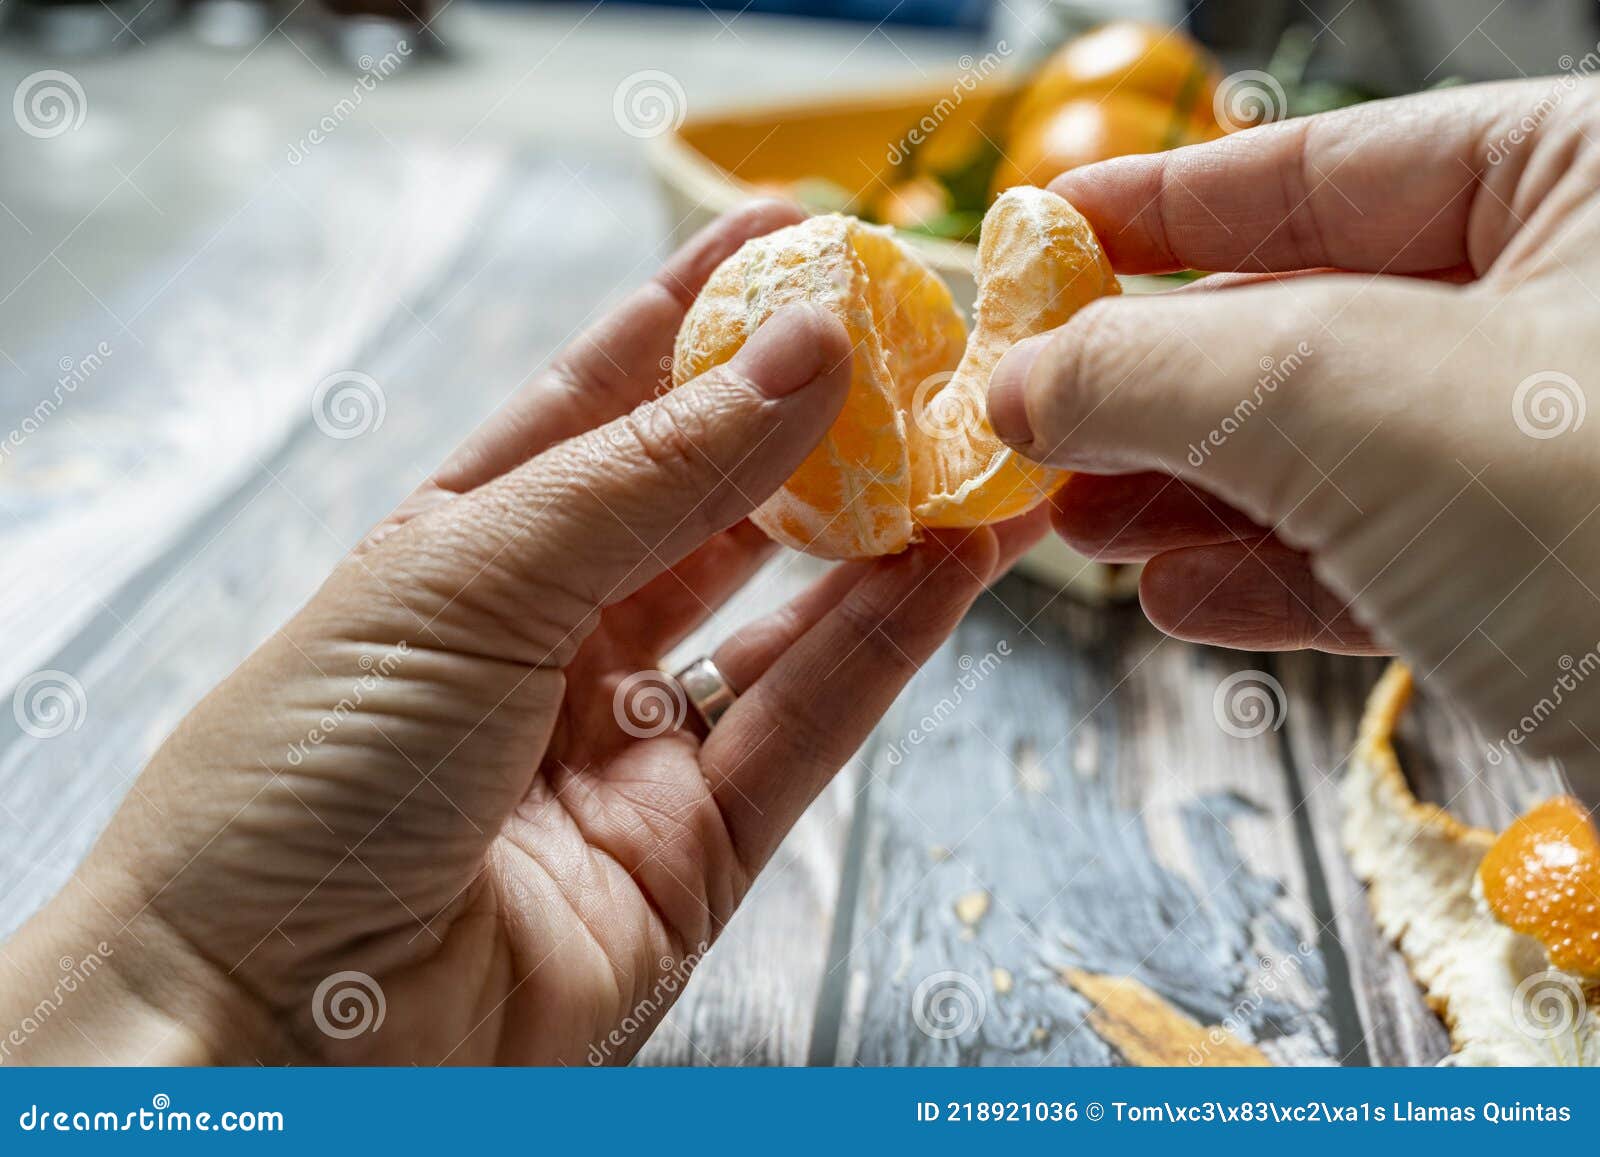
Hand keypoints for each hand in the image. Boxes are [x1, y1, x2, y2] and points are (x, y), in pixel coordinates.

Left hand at [1, 202, 1042, 1064]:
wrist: (270, 1030)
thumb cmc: (297, 784)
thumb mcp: (466, 579)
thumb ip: (650, 474)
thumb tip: (797, 354)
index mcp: (464, 552)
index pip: (602, 402)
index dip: (696, 312)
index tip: (792, 233)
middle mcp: (551, 645)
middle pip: (711, 509)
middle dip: (814, 425)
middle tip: (918, 345)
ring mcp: (624, 751)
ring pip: (782, 620)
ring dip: (882, 534)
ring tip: (973, 449)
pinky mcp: (690, 856)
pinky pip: (808, 729)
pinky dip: (887, 644)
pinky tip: (952, 563)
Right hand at [986, 80, 1599, 791]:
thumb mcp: (1357, 400)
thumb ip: (1162, 368)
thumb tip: (1020, 376)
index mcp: (1588, 183)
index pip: (1325, 168)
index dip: (1158, 205)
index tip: (1043, 237)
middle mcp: (1581, 312)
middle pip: (1309, 322)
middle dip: (1156, 385)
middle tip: (1030, 415)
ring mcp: (1564, 454)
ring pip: (1333, 453)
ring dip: (1188, 495)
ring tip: (1073, 517)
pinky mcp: (1555, 582)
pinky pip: (1382, 556)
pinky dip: (1268, 579)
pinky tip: (1175, 595)